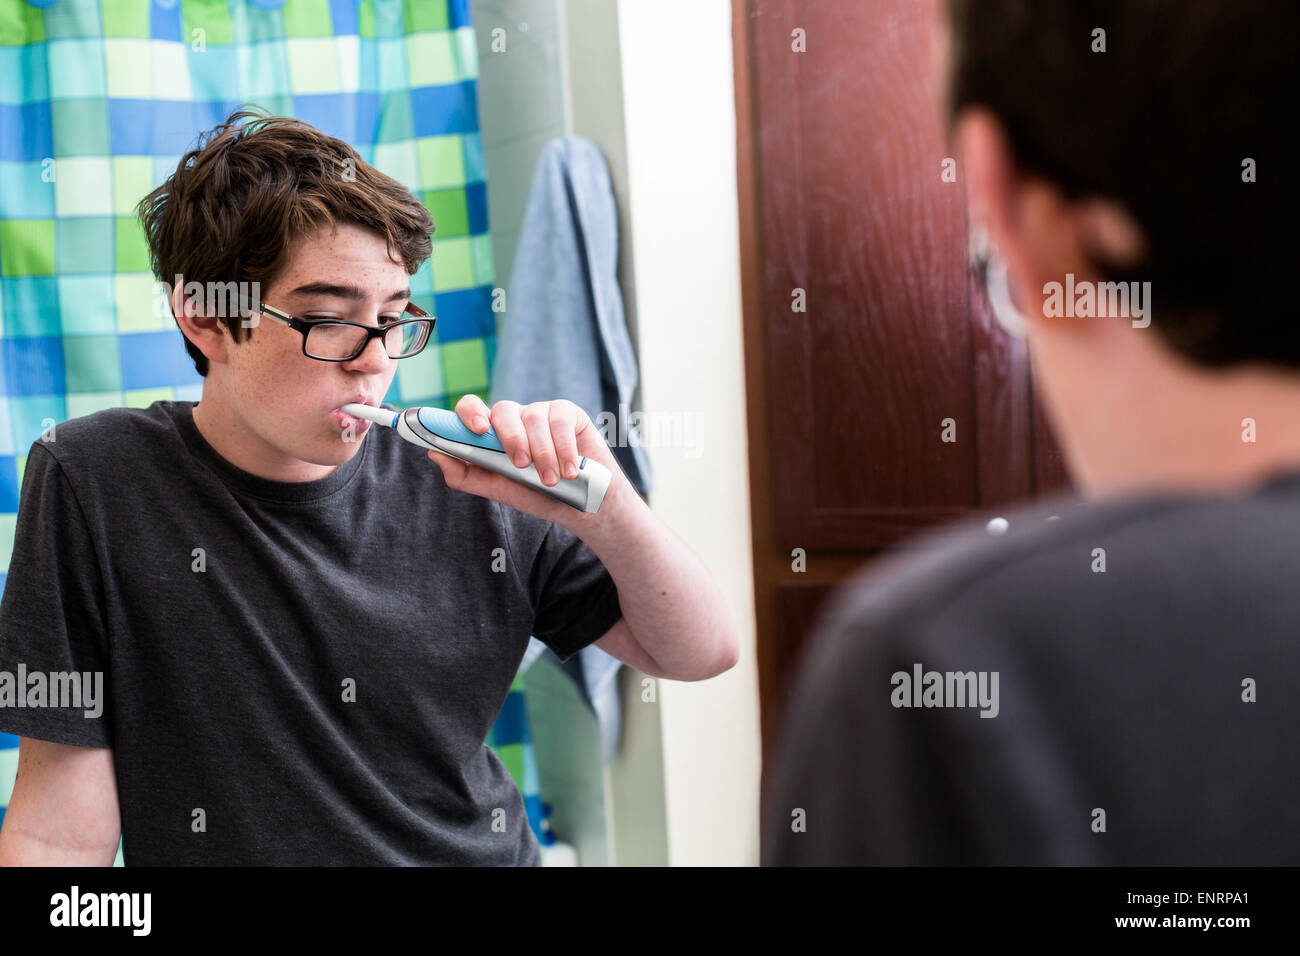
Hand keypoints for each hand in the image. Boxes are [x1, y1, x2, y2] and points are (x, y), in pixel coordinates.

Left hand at [426, 395, 629, 526]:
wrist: (583, 506)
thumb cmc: (539, 496)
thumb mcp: (499, 490)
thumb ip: (466, 475)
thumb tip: (434, 454)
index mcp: (493, 433)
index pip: (472, 408)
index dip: (470, 412)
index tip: (476, 429)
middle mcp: (516, 419)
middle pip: (504, 410)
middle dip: (512, 439)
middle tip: (521, 466)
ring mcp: (542, 413)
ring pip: (533, 419)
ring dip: (542, 454)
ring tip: (551, 480)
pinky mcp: (569, 413)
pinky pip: (560, 421)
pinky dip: (564, 448)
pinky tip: (570, 470)